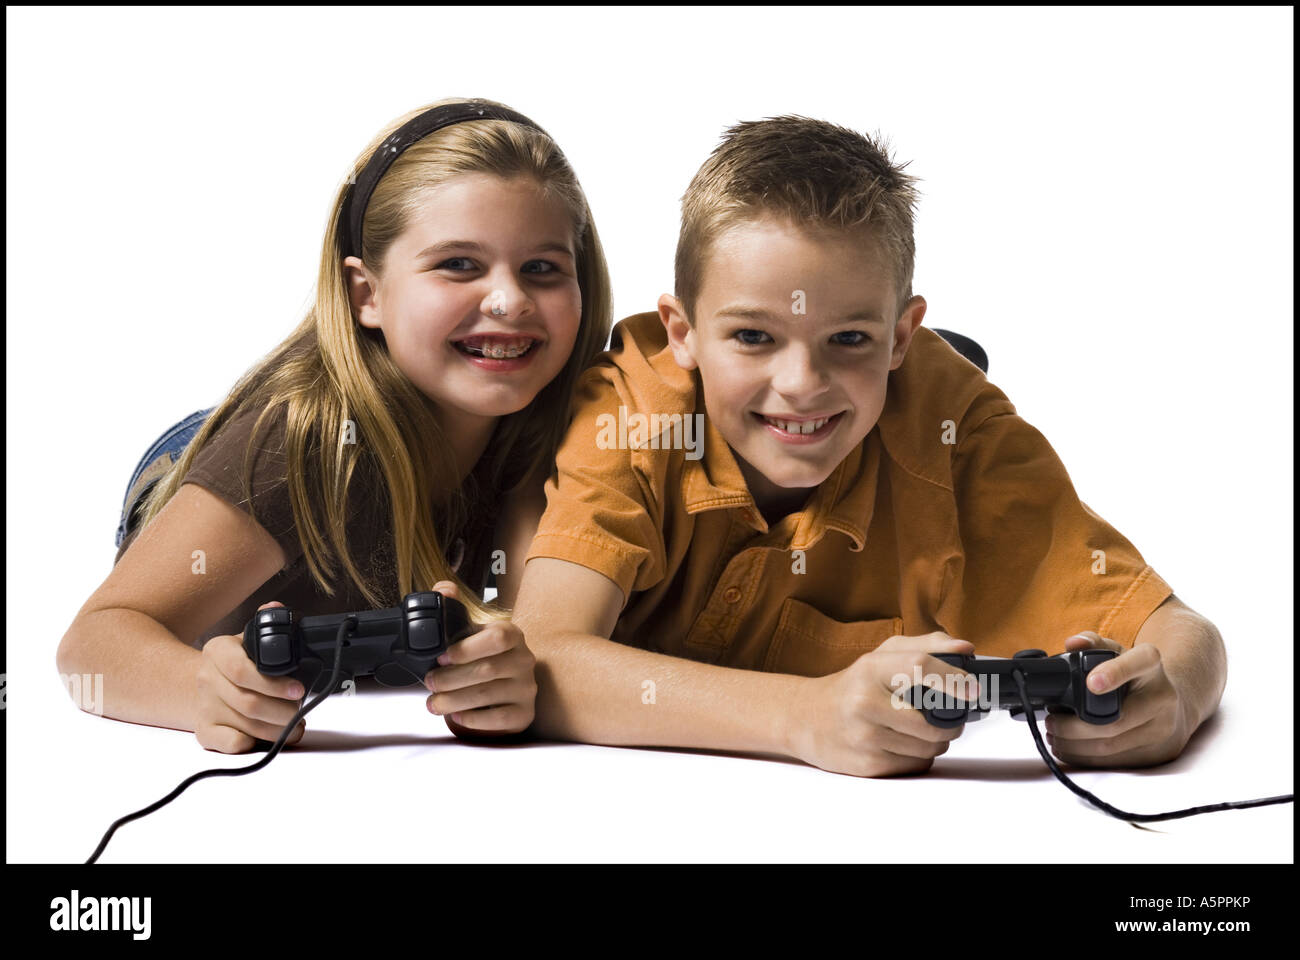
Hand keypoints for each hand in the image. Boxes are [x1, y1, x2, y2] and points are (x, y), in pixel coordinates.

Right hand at [194, 601, 305, 752]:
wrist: (202, 682)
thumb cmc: (234, 662)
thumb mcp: (246, 639)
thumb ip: (264, 625)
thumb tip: (275, 608)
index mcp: (217, 651)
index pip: (242, 671)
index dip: (274, 684)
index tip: (300, 690)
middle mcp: (206, 679)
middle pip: (247, 702)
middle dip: (282, 712)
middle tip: (301, 712)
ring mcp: (204, 706)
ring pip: (245, 725)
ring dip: (276, 731)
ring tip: (296, 727)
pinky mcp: (204, 730)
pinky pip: (227, 743)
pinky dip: (249, 744)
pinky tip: (266, 739)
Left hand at [422, 581, 536, 737]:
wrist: (509, 683)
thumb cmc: (483, 656)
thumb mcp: (471, 630)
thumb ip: (453, 607)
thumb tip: (442, 590)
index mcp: (512, 635)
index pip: (497, 638)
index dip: (467, 649)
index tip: (442, 658)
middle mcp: (524, 660)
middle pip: (487, 670)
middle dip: (451, 679)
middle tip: (429, 683)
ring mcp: (527, 688)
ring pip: (489, 696)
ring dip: (454, 701)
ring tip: (433, 703)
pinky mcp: (525, 714)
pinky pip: (499, 719)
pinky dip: (474, 719)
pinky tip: (457, 716)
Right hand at [787, 632, 980, 776]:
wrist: (806, 718)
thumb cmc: (852, 686)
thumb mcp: (881, 656)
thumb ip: (925, 646)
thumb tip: (965, 649)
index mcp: (871, 669)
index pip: (920, 667)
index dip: (953, 678)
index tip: (974, 689)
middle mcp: (864, 702)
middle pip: (931, 721)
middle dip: (950, 723)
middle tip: (948, 717)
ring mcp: (865, 737)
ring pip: (927, 747)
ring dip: (936, 742)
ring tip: (921, 730)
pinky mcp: (866, 765)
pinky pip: (914, 765)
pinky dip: (918, 756)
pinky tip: (902, 744)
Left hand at [1044, 632, 1191, 766]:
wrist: (1172, 703)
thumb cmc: (1134, 675)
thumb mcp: (1116, 651)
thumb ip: (1092, 642)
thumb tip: (1073, 643)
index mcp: (1150, 664)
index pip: (1137, 663)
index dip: (1114, 673)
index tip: (1091, 683)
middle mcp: (1162, 696)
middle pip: (1115, 721)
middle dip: (1073, 726)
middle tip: (1051, 721)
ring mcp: (1163, 727)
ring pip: (1111, 746)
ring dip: (1074, 745)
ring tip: (1054, 736)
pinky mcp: (1157, 752)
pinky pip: (1115, 762)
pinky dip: (1085, 758)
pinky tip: (1068, 749)